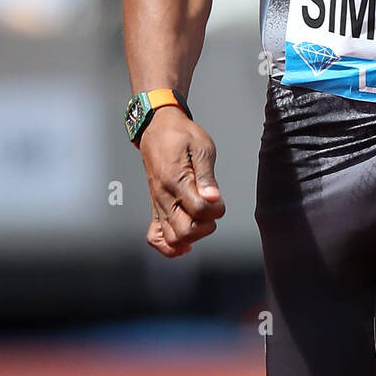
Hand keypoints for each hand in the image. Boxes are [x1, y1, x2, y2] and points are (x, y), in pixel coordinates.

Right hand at [138, 107, 225, 257]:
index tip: (220, 199)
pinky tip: (185, 241)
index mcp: (176, 180)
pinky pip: (155, 237)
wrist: (157, 129)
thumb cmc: (180, 136)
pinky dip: (169, 246)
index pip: (199, 210)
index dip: (216, 209)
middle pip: (184, 232)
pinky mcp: (155, 208)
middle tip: (212, 211)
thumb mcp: (202, 147)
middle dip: (205, 227)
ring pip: (171, 239)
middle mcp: (164, 197)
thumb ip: (207, 176)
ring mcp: (158, 205)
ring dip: (191, 237)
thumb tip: (213, 198)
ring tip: (202, 222)